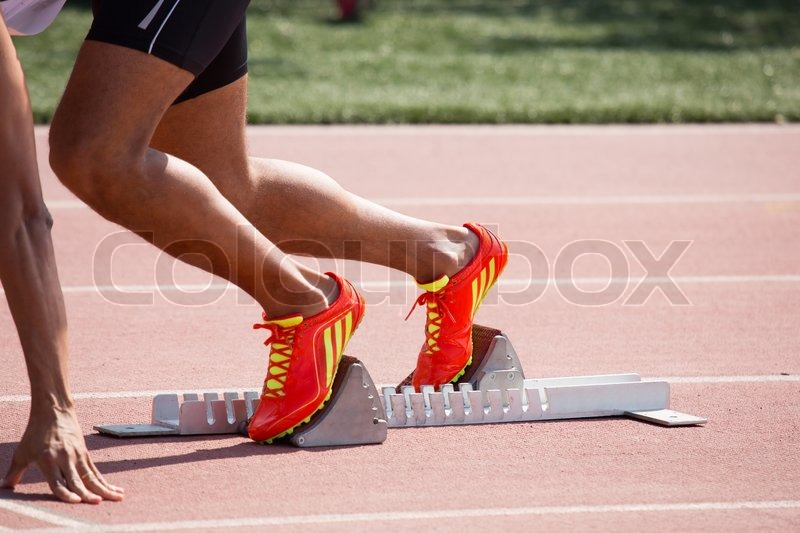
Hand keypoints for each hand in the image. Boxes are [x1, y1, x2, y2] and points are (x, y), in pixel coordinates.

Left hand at [1, 406, 123, 503]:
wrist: (54, 411)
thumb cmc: (35, 433)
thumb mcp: (22, 453)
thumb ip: (14, 472)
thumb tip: (4, 487)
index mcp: (49, 460)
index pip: (59, 482)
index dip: (67, 493)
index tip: (76, 502)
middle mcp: (65, 459)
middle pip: (79, 480)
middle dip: (89, 493)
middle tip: (98, 502)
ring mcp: (78, 456)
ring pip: (93, 476)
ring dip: (106, 488)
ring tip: (119, 497)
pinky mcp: (85, 454)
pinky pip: (96, 472)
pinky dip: (106, 481)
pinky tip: (116, 490)